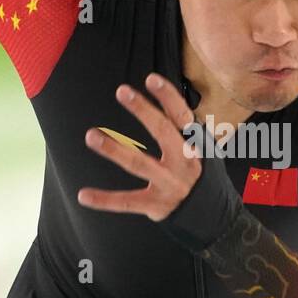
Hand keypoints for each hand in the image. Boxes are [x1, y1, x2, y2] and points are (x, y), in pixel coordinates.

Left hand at [77, 72, 201, 220]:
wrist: (214, 218)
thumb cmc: (200, 175)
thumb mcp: (203, 151)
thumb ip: (185, 129)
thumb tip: (167, 98)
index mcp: (195, 146)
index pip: (182, 117)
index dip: (168, 97)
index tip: (151, 79)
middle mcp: (184, 163)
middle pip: (162, 133)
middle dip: (143, 111)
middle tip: (122, 91)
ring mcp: (169, 185)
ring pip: (139, 164)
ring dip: (114, 149)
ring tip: (92, 136)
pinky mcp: (156, 206)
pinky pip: (126, 202)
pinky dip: (104, 200)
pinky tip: (83, 195)